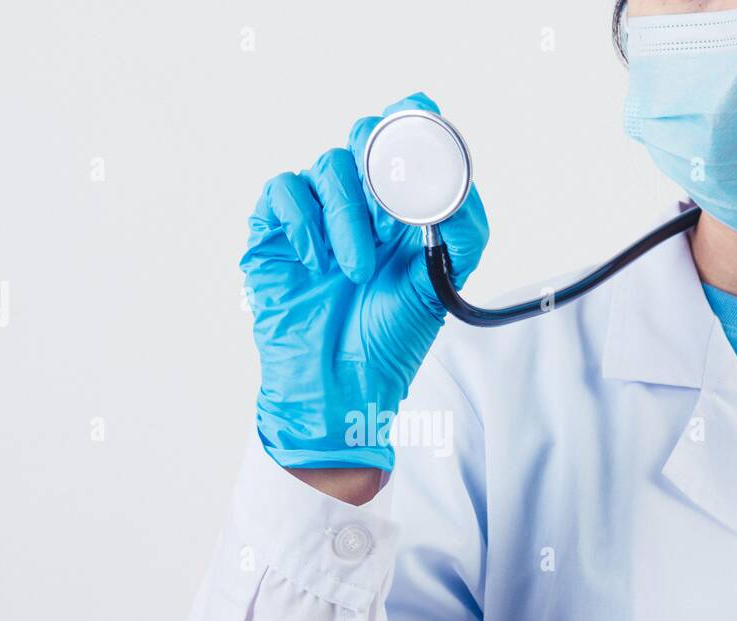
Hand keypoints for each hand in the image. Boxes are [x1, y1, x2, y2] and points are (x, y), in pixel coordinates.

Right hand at [241, 92, 488, 471]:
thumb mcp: (439, 286)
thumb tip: (460, 190)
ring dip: (347, 215)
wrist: (339, 387)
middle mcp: (359, 202)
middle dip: (379, 162)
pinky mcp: (275, 232)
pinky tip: (316, 261)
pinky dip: (304, 219)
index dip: (415, 118)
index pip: (406, 139)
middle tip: (390, 210)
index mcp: (401, 208)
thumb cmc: (388, 342)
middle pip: (364, 136)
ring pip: (328, 165)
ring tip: (356, 270)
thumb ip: (461, 235)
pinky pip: (284, 190)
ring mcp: (315, 214)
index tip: (423, 116)